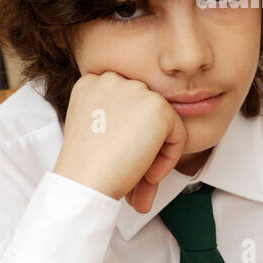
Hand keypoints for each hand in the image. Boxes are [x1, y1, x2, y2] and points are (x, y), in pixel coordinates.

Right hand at [53, 71, 187, 213]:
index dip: (127, 135)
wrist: (83, 183)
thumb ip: (119, 123)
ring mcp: (135, 89)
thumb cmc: (85, 169)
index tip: (120, 160)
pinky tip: (149, 176)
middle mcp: (111, 79)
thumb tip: (143, 135)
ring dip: (156, 152)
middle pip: (143, 111)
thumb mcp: (96, 134)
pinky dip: (170, 159)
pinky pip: (178, 133)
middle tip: (138, 179)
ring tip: (143, 180)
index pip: (125, 105)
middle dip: (143, 145)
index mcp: (91, 84)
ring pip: (162, 122)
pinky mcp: (157, 106)